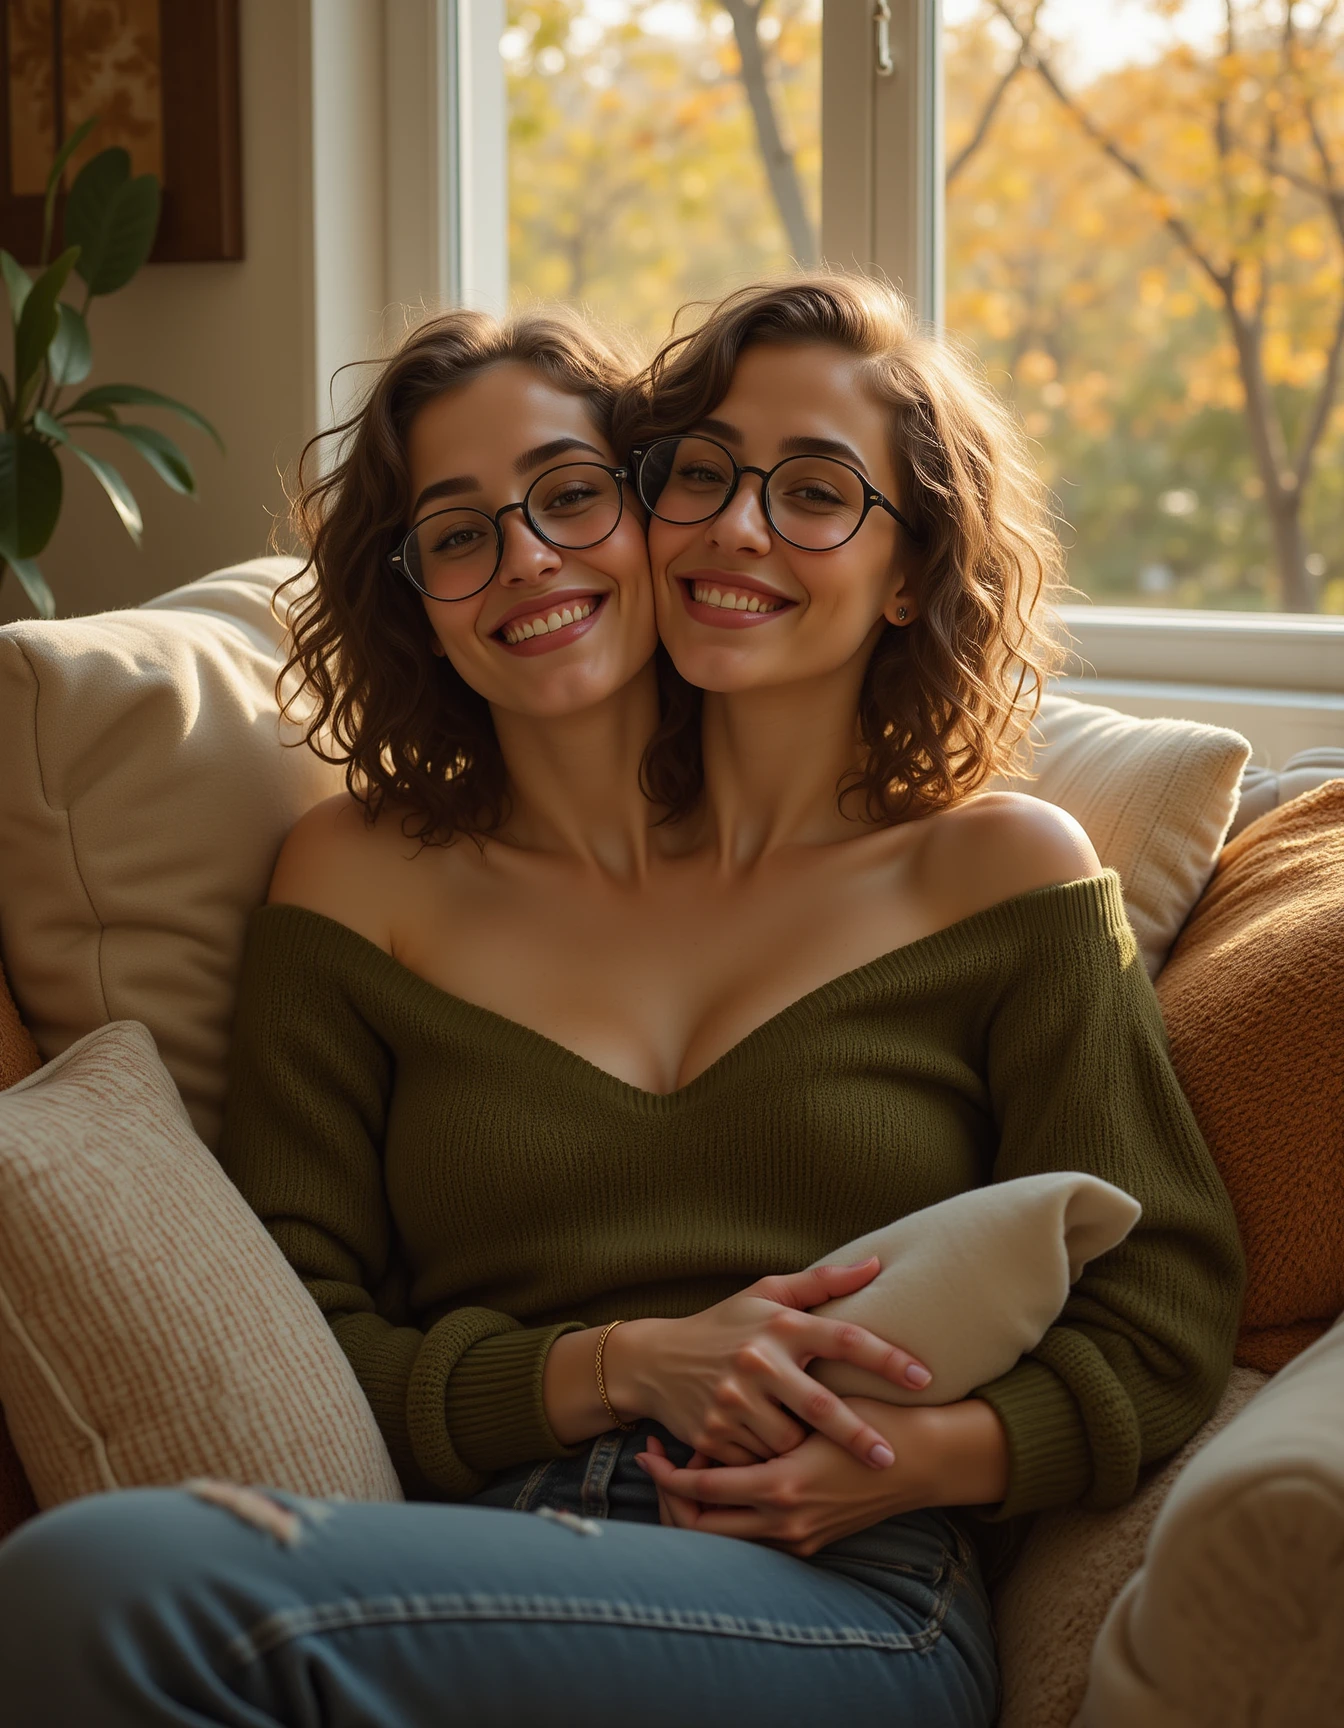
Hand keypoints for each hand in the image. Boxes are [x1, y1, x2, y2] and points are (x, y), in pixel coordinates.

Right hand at [605, 1260, 931, 1469]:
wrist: (654, 1360)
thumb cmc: (723, 1324)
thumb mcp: (766, 1292)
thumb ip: (823, 1283)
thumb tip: (878, 1262)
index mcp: (779, 1325)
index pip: (843, 1339)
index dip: (887, 1358)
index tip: (923, 1378)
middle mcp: (758, 1361)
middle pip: (821, 1406)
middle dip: (859, 1435)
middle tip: (891, 1456)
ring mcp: (733, 1400)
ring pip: (789, 1442)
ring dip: (809, 1454)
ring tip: (829, 1465)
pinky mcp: (713, 1434)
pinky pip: (757, 1461)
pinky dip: (773, 1466)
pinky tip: (784, 1469)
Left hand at [636, 1424, 919, 1558]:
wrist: (925, 1460)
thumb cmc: (873, 1417)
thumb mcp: (817, 1402)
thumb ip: (765, 1409)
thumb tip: (716, 1408)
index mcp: (781, 1485)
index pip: (699, 1492)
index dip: (666, 1474)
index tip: (650, 1451)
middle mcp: (785, 1520)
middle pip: (699, 1528)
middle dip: (670, 1500)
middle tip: (660, 1465)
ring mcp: (798, 1537)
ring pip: (722, 1539)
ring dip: (699, 1510)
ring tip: (689, 1470)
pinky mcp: (810, 1542)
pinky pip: (751, 1538)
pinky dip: (730, 1516)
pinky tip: (728, 1480)